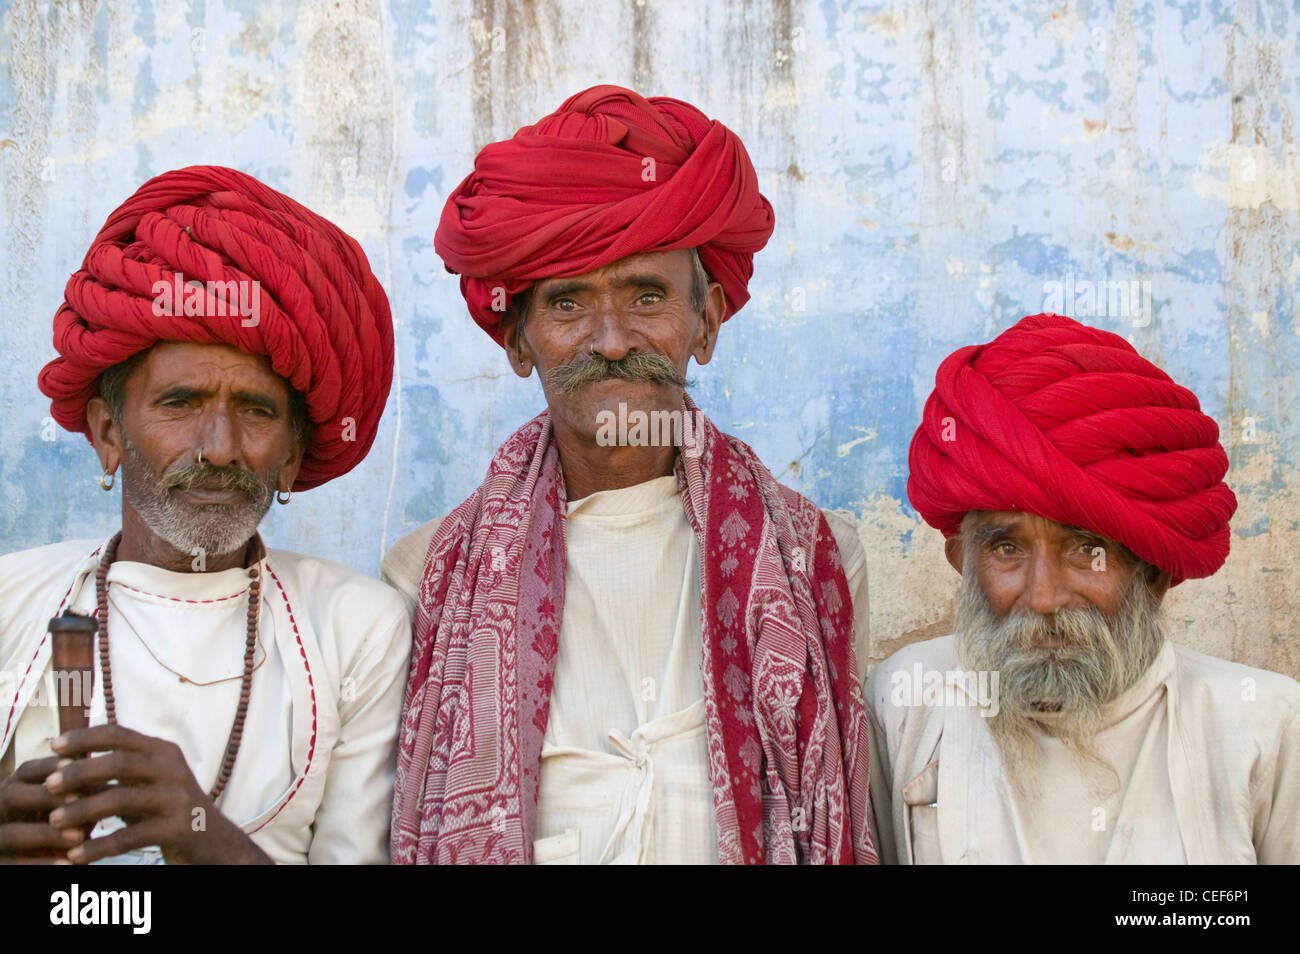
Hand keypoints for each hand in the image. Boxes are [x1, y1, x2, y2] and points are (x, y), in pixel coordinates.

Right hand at [0, 755, 79, 862]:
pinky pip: (12, 865)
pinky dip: (41, 865)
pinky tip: (69, 865)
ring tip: (79, 837)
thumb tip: (111, 776)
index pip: (29, 770)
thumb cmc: (57, 825)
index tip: (81, 763)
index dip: (53, 766)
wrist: (31, 857)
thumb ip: (81, 790)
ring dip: (45, 834)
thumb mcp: (65, 803)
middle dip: (46, 796)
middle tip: (79, 799)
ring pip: (11, 834)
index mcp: (15, 788)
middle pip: (13, 796)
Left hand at [44, 725, 272, 864]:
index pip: (120, 734)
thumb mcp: (146, 784)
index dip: (85, 737)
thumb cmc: (168, 809)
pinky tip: (75, 856)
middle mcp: (173, 769)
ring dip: (82, 810)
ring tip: (54, 822)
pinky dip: (98, 847)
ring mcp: (177, 798)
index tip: (53, 746)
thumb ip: (115, 774)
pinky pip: (130, 837)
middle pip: (119, 762)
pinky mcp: (177, 828)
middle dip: (80, 772)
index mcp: (164, 751)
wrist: (212, 841)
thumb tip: (64, 766)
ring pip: (122, 799)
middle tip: (49, 785)